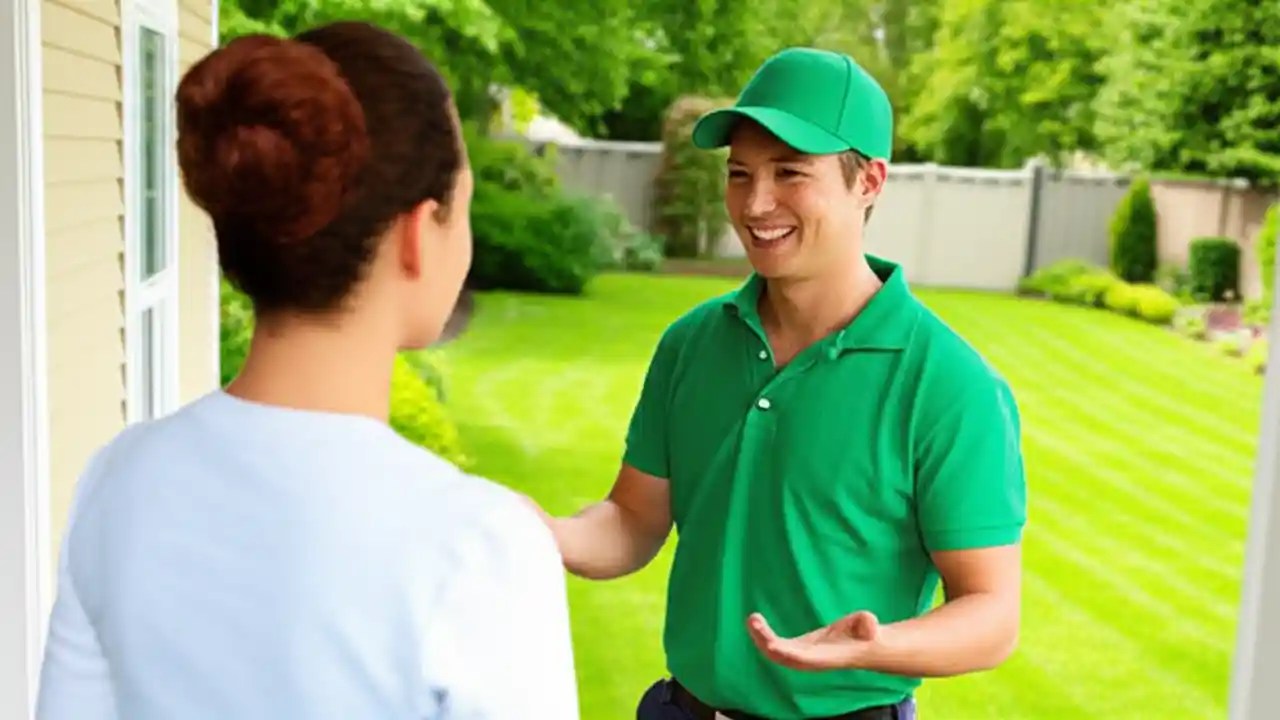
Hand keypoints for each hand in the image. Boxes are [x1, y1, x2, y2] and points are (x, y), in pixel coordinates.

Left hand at [746, 610, 880, 671]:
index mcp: (824, 657)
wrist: (865, 645)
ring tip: (752, 619)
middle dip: (766, 641)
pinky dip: (764, 636)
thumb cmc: (867, 634)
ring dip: (761, 638)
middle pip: (783, 657)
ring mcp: (801, 656)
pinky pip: (775, 646)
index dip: (786, 652)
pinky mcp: (797, 649)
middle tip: (753, 621)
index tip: (771, 644)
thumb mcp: (869, 625)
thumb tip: (870, 624)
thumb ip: (868, 623)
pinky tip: (755, 621)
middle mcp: (809, 660)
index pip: (802, 658)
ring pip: (775, 653)